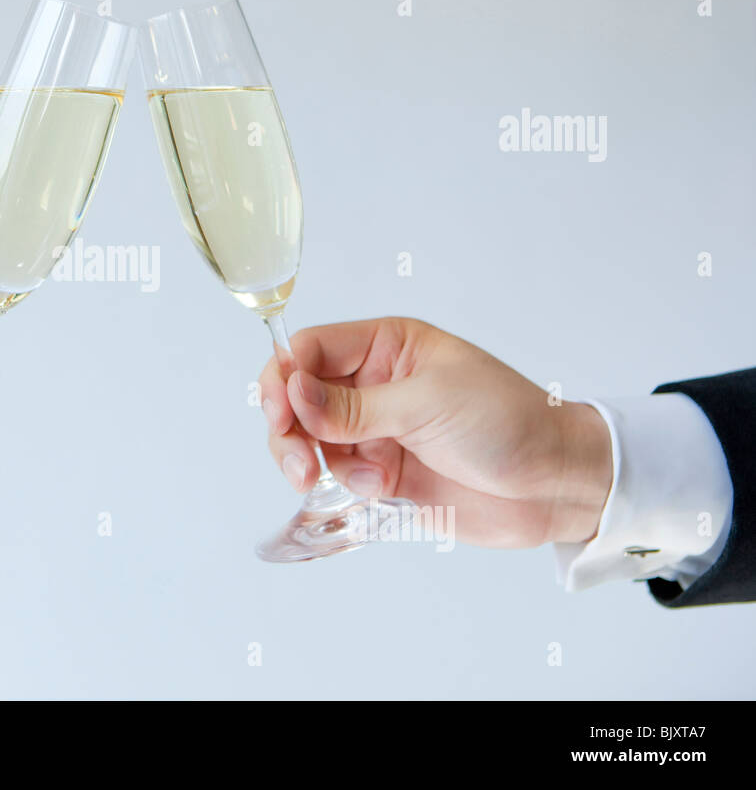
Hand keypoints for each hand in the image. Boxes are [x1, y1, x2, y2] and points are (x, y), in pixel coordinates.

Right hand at [258, 318, 611, 546]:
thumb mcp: (427, 402)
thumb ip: (353, 406)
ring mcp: (377, 429)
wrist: (557, 483)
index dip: (285, 378)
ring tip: (336, 479)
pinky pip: (337, 474)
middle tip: (299, 463)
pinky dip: (344, 484)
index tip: (279, 414)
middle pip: (298, 397)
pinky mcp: (383, 472)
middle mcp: (374, 385)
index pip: (310, 350)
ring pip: (310, 439)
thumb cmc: (509, 422)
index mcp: (386, 347)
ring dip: (311, 459)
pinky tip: (379, 489)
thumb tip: (292, 392)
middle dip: (289, 428)